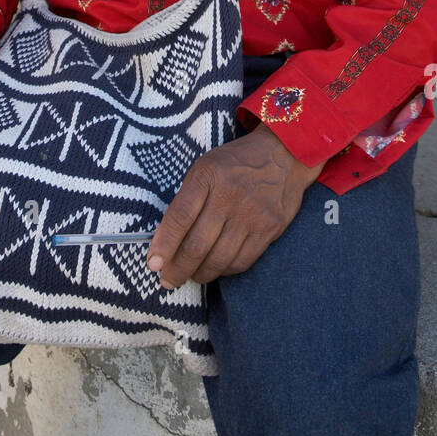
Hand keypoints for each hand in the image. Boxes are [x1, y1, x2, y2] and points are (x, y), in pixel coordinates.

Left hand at [145, 124, 323, 287]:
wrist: (284, 154)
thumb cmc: (236, 163)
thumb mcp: (206, 167)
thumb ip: (187, 198)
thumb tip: (165, 238)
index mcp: (208, 175)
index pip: (180, 217)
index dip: (164, 244)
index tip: (152, 264)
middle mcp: (230, 196)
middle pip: (197, 245)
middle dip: (178, 269)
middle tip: (168, 280)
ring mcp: (252, 215)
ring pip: (219, 259)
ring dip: (200, 274)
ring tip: (190, 276)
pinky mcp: (269, 229)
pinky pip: (242, 261)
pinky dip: (224, 271)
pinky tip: (215, 268)